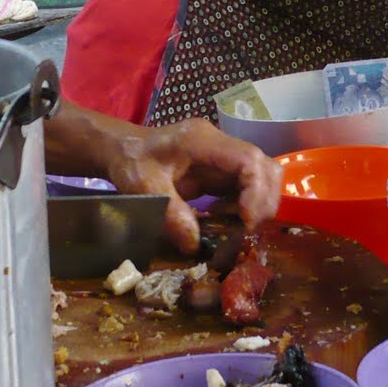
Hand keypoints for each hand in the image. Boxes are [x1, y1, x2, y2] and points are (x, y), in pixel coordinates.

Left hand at [101, 117, 282, 253]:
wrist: (122, 148)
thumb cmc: (130, 161)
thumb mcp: (143, 186)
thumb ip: (170, 212)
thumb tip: (195, 245)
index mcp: (202, 141)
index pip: (248, 160)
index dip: (256, 192)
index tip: (246, 222)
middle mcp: (220, 144)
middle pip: (265, 166)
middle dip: (263, 201)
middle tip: (245, 230)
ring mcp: (223, 155)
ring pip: (262, 175)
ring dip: (257, 204)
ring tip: (236, 227)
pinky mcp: (221, 168)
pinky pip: (247, 185)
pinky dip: (245, 205)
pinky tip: (225, 219)